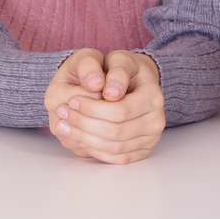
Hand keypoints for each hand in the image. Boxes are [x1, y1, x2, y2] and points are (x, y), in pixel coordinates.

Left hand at [50, 50, 167, 164]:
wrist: (137, 84)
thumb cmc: (124, 71)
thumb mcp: (119, 60)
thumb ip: (115, 72)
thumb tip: (111, 93)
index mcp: (153, 96)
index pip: (119, 111)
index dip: (91, 109)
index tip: (71, 101)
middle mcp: (156, 120)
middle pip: (115, 132)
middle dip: (84, 124)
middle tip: (63, 114)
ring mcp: (151, 138)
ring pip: (113, 148)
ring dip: (84, 138)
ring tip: (64, 125)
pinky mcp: (142, 151)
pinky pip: (115, 158)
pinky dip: (93, 150)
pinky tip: (78, 137)